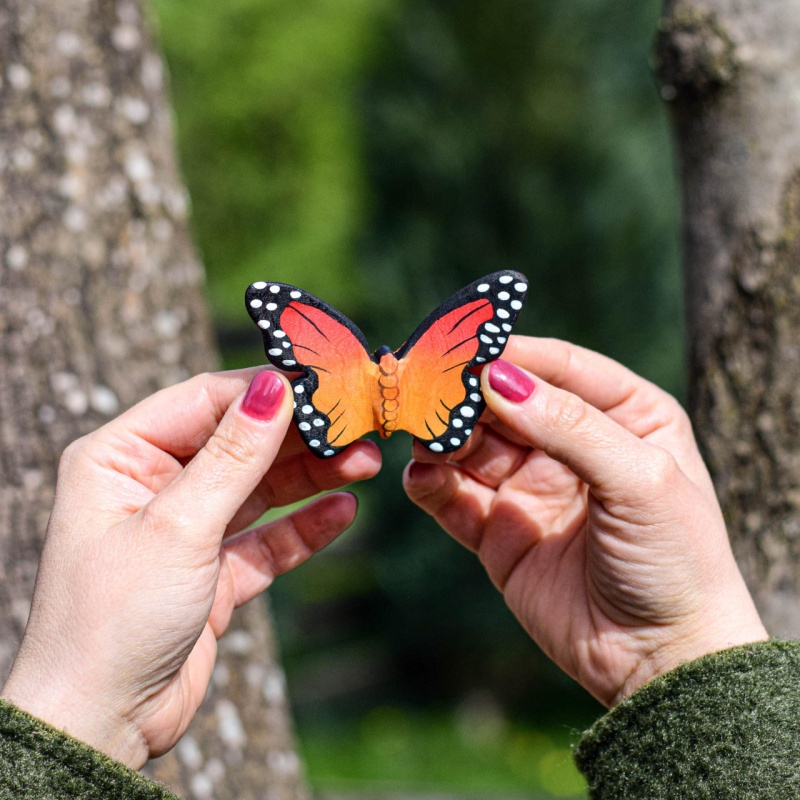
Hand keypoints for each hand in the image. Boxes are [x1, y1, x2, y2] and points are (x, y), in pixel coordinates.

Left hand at [1, 369, 380, 767]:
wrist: (101, 725)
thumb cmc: (114, 618)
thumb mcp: (178, 525)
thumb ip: (233, 455)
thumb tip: (275, 387)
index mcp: (120, 456)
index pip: (203, 401)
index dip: (263, 391)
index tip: (322, 383)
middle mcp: (152, 485)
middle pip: (239, 443)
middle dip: (299, 437)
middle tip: (357, 426)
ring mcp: (185, 529)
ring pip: (259, 489)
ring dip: (311, 476)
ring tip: (366, 463)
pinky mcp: (212, 572)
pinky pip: (267, 538)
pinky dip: (304, 526)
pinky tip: (343, 510)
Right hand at [404, 337, 766, 706]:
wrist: (662, 664)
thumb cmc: (675, 561)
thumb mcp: (639, 480)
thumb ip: (569, 425)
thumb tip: (497, 378)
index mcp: (625, 416)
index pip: (560, 367)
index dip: (513, 353)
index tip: (464, 344)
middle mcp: (573, 444)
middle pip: (505, 402)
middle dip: (465, 395)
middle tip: (424, 387)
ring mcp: (532, 487)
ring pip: (472, 445)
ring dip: (443, 436)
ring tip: (421, 434)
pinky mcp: (499, 532)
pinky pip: (454, 497)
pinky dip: (432, 483)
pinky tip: (421, 477)